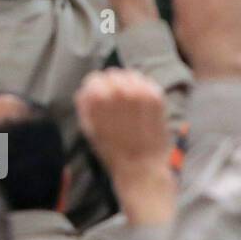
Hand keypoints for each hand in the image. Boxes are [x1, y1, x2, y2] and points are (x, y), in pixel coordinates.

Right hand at [74, 69, 173, 224]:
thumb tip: (85, 88)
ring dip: (129, 85)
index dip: (96, 88)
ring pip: (131, 74)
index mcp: (96, 97)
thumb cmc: (112, 150)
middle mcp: (117, 90)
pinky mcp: (156, 97)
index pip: (94, 77)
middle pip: (113, 73)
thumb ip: (84, 104)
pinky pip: (147, 82)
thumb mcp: (87, 127)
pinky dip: (144, 89)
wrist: (141, 166)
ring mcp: (138, 92)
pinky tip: (143, 105)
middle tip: (118, 102)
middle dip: (113, 85)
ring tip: (131, 103)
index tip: (102, 98)